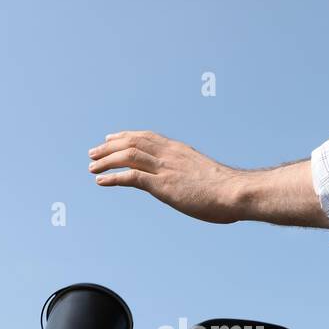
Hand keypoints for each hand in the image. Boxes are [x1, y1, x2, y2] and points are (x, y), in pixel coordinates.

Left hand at [89, 130, 244, 223]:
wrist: (236, 192)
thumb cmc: (228, 189)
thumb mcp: (207, 176)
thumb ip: (194, 175)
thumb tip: (195, 185)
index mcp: (179, 150)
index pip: (147, 136)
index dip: (126, 136)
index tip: (111, 138)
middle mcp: (169, 154)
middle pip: (132, 142)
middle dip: (110, 146)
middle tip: (93, 153)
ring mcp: (165, 168)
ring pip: (127, 156)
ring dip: (107, 161)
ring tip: (92, 167)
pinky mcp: (163, 185)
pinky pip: (131, 177)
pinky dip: (113, 178)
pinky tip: (101, 182)